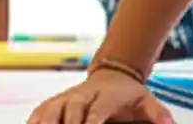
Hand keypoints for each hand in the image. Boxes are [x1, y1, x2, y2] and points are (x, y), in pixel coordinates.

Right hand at [28, 69, 172, 123]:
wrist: (112, 74)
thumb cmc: (128, 94)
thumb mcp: (147, 101)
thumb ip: (158, 114)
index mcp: (104, 96)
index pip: (95, 112)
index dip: (90, 122)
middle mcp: (82, 95)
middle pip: (71, 112)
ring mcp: (66, 98)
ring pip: (51, 111)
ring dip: (46, 123)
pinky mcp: (54, 102)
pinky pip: (40, 112)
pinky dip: (34, 121)